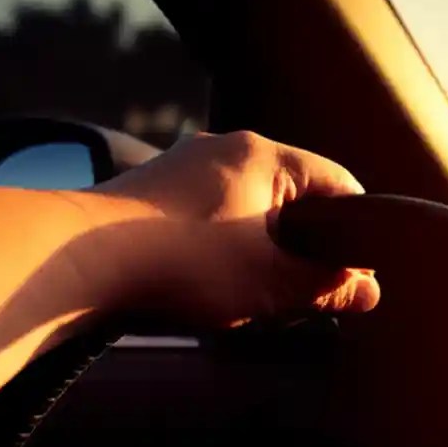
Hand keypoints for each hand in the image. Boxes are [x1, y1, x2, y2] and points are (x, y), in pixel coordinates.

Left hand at [90, 130, 380, 324]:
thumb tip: (370, 292)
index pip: (339, 186)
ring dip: (259, 251)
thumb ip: (327, 286)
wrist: (77, 260)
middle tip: (308, 295)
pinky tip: (207, 287)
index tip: (361, 276)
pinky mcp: (149, 193)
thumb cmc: (184, 263)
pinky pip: (205, 218)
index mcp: (267, 156)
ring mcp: (182, 167)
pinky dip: (219, 249)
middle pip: (292, 198)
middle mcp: (225, 149)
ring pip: (247, 210)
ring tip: (254, 298)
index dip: (359, 234)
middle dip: (305, 247)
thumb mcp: (272, 284)